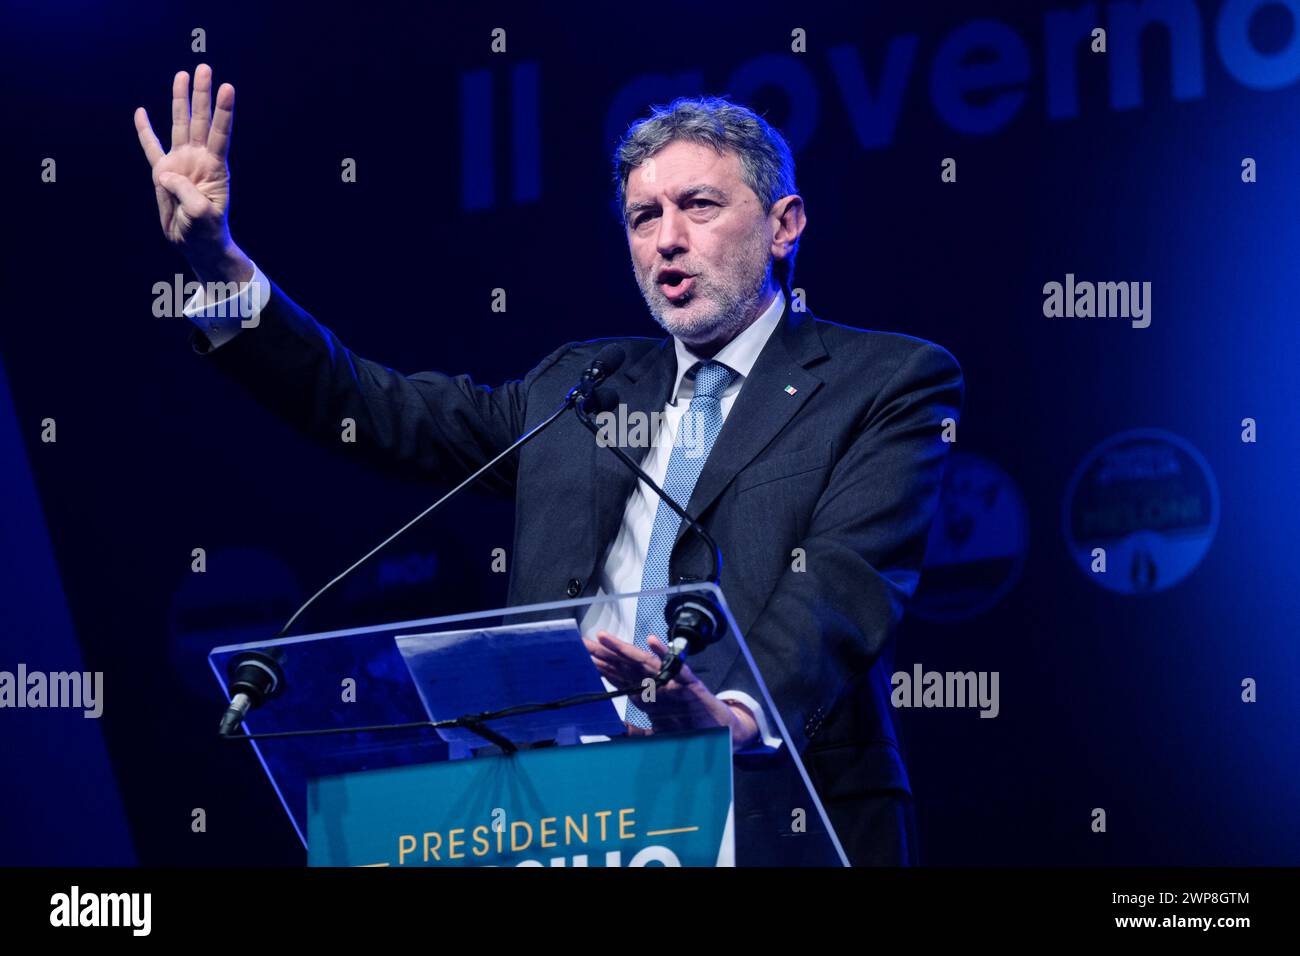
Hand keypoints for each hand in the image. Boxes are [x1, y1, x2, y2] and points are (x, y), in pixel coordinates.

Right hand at [135, 64, 250, 283]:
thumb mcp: (201, 215)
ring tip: (183, 75)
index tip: (228, 87)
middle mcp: (198, 159)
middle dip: (201, 94)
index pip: (219, 133)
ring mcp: (181, 163)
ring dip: (181, 101)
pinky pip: (151, 147)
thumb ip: (186, 192)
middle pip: (199, 120)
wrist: (196, 244)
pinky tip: (141, 112)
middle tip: (204, 67)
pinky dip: (145, 130)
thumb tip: (166, 172)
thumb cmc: (206, 231)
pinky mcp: (163, 172)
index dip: (223, 111)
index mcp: (215, 168)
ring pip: (178, 125)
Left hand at [583, 631, 758, 750]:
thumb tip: (609, 732)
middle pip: (625, 665)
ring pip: (644, 662)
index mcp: (646, 693)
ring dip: (624, 649)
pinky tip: (652, 642)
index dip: (599, 666)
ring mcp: (672, 682)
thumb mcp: (653, 735)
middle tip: (581, 642)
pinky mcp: (689, 686)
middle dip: (603, 654)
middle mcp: (656, 683)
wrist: (720, 734)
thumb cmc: (688, 729)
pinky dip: (665, 654)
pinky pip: (676, 668)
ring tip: (605, 638)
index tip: (578, 656)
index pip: (618, 676)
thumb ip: (632, 733)